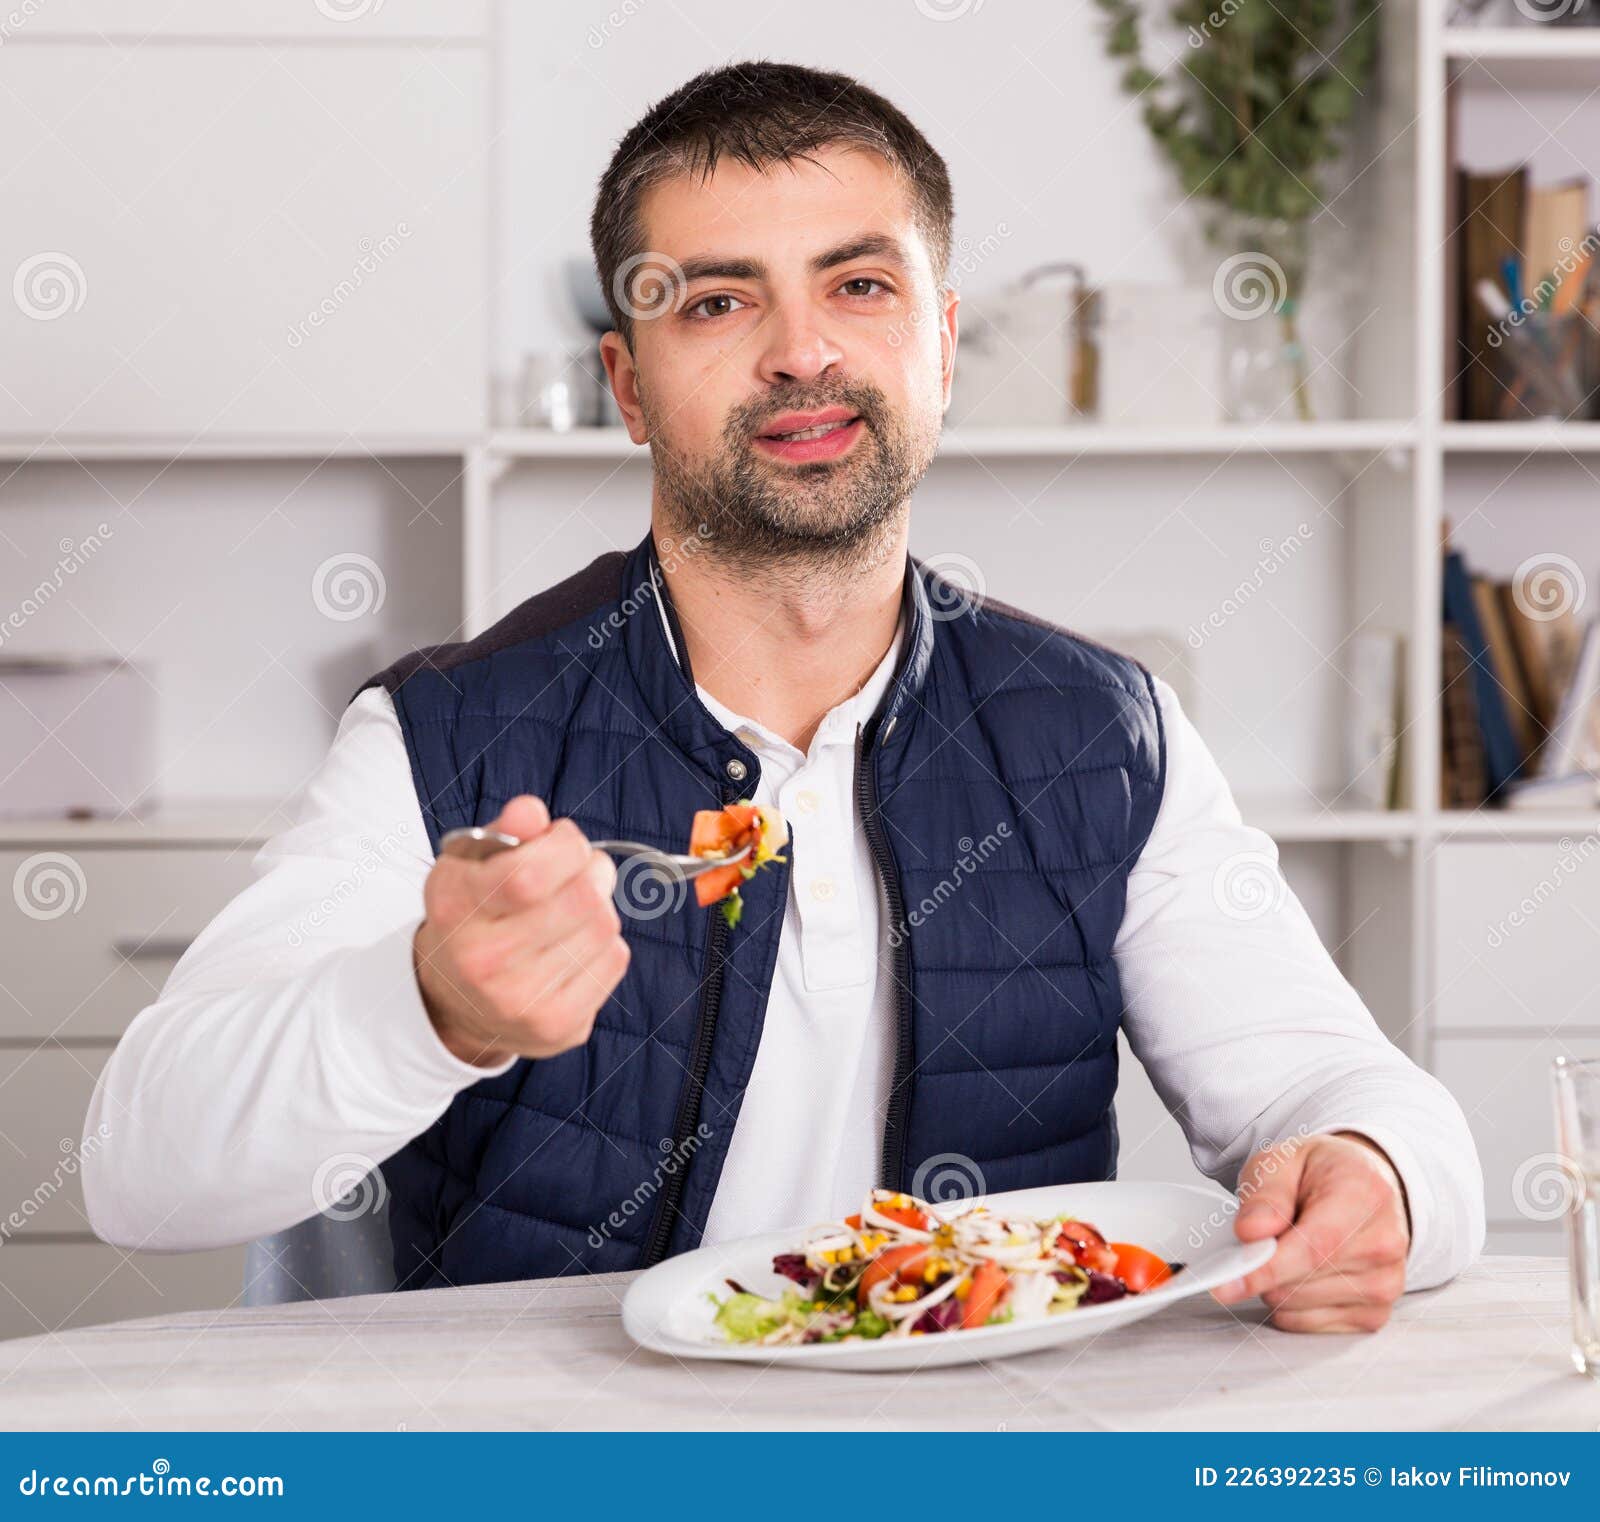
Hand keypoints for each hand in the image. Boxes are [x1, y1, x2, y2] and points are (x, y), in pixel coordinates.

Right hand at [412, 795, 628, 1067]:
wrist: (458, 1002)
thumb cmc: (473, 918)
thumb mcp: (471, 865)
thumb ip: (505, 832)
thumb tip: (531, 812)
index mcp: (455, 909)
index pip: (530, 874)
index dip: (566, 845)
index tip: (564, 841)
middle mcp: (482, 962)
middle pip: (581, 898)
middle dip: (592, 871)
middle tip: (580, 872)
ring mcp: (521, 1002)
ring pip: (605, 926)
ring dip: (600, 907)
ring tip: (575, 909)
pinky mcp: (559, 1026)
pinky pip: (615, 960)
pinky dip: (606, 943)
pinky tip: (577, 945)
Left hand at [1209, 1131, 1411, 1332]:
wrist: (1365, 1187)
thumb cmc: (1323, 1173)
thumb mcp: (1282, 1160)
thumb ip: (1265, 1194)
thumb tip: (1251, 1232)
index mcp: (1366, 1197)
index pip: (1314, 1247)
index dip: (1267, 1269)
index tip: (1227, 1284)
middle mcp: (1383, 1246)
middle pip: (1300, 1283)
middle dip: (1263, 1266)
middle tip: (1265, 1236)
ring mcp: (1384, 1285)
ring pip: (1296, 1308)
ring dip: (1275, 1284)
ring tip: (1291, 1247)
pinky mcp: (1374, 1315)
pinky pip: (1306, 1324)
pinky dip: (1289, 1304)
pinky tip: (1302, 1272)